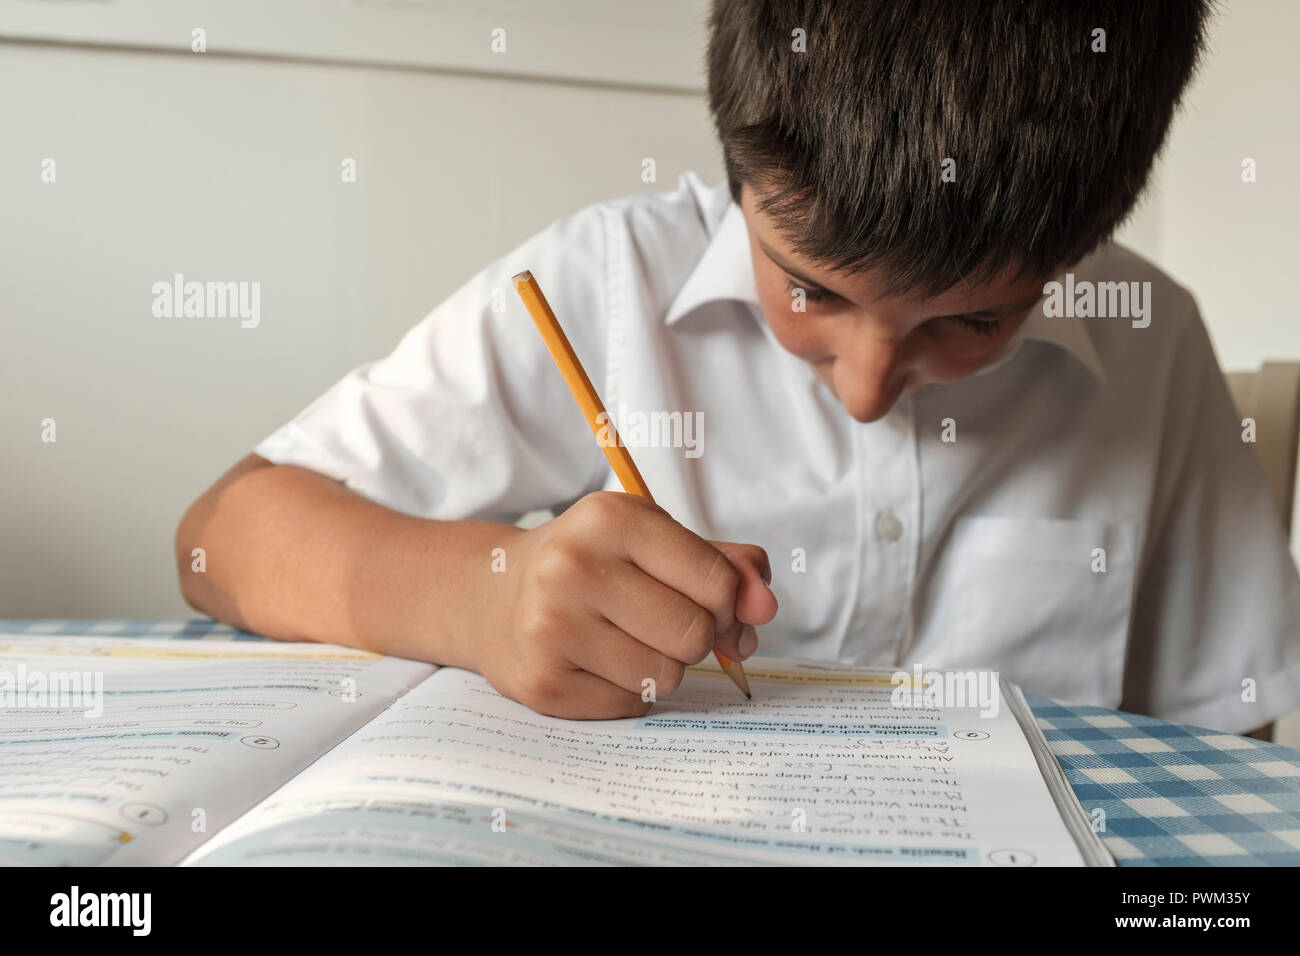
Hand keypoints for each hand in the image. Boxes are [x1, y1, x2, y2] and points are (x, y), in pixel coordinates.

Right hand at [476, 491, 777, 718]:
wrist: (492, 593)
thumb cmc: (591, 563)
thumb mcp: (654, 540)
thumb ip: (725, 565)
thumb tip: (764, 608)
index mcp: (611, 518)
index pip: (717, 581)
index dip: (729, 602)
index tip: (708, 600)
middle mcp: (574, 567)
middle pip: (695, 634)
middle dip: (696, 636)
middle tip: (660, 620)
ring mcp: (552, 627)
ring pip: (669, 675)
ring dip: (662, 664)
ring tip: (623, 638)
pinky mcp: (544, 682)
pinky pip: (633, 704)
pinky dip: (630, 689)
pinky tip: (597, 661)